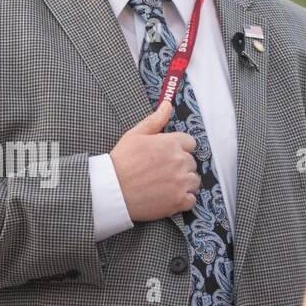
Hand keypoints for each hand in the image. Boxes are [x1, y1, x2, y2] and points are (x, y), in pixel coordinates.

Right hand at [109, 100, 199, 221]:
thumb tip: (167, 105)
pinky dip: (182, 200)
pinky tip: (168, 197)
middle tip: (162, 172)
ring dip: (184, 183)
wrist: (112, 190)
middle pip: (192, 163)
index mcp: (171, 143)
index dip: (179, 149)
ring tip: (165, 186)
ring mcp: (181, 182)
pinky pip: (191, 200)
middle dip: (180, 166)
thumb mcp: (134, 135)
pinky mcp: (179, 201)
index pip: (190, 143)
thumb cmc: (121, 162)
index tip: (167, 156)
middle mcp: (180, 161)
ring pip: (194, 181)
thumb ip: (155, 120)